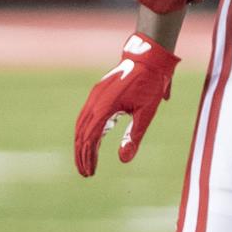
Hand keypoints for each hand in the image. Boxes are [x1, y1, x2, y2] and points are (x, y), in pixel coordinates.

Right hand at [74, 33, 179, 176]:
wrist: (148, 58)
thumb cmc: (150, 84)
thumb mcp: (146, 113)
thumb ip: (133, 136)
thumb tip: (123, 160)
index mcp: (105, 106)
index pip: (90, 138)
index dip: (89, 157)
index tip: (91, 173)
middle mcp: (95, 101)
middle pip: (81, 133)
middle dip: (81, 155)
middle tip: (85, 173)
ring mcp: (94, 96)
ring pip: (81, 124)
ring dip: (81, 145)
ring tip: (85, 162)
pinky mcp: (98, 93)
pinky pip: (86, 116)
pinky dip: (85, 132)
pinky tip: (91, 143)